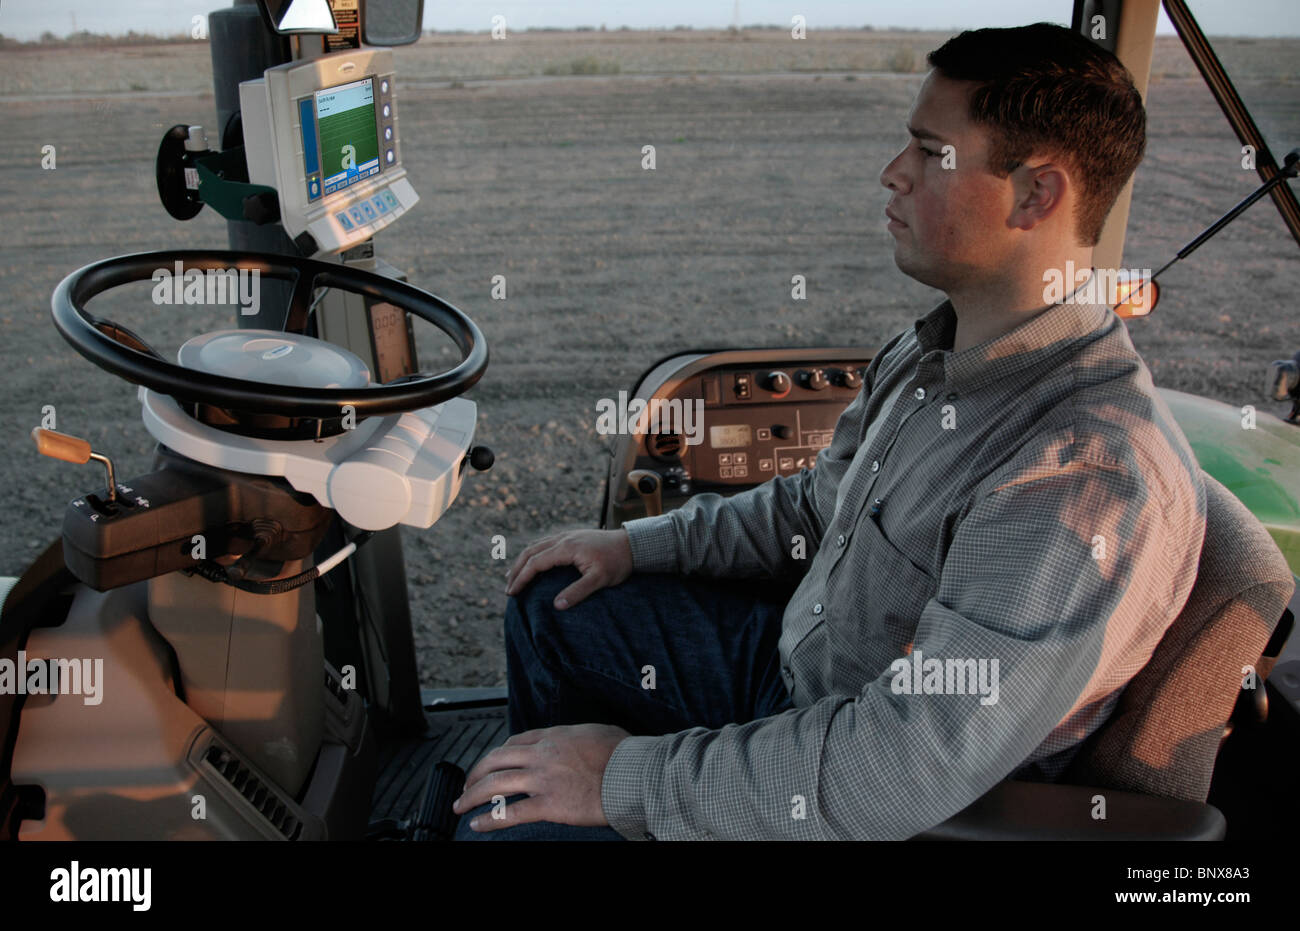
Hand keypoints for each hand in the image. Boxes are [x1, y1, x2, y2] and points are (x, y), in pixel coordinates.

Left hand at [451, 724, 630, 830]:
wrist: (633, 772)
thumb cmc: (624, 754)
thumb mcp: (598, 732)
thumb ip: (580, 736)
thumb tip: (582, 740)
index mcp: (554, 736)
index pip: (514, 742)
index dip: (497, 755)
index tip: (491, 764)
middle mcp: (542, 754)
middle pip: (496, 760)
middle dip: (475, 773)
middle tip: (466, 785)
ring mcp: (543, 779)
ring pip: (495, 784)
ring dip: (472, 796)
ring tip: (460, 806)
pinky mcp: (549, 805)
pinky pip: (510, 812)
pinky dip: (490, 819)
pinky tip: (478, 825)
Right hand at [504, 528, 633, 608]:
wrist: (633, 544)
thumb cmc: (618, 562)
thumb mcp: (600, 579)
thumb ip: (578, 592)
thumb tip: (557, 606)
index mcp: (566, 548)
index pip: (535, 563)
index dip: (521, 578)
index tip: (512, 593)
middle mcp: (563, 539)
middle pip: (530, 552)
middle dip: (516, 570)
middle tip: (508, 588)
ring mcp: (566, 536)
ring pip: (536, 546)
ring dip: (522, 561)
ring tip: (513, 577)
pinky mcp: (571, 537)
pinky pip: (545, 544)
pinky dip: (533, 555)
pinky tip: (533, 564)